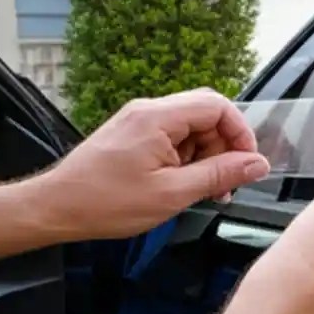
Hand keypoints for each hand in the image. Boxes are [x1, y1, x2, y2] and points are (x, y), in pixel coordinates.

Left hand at [28, 90, 269, 239]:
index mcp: (158, 118)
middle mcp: (148, 110)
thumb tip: (257, 164)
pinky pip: (171, 137)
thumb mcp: (172, 194)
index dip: (240, 133)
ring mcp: (138, 121)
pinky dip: (185, 158)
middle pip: (205, 114)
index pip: (217, 106)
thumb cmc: (106, 203)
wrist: (56, 206)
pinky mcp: (131, 134)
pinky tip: (180, 185)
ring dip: (205, 156)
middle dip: (224, 147)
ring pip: (190, 128)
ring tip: (202, 191)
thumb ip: (219, 175)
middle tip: (225, 185)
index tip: (247, 164)